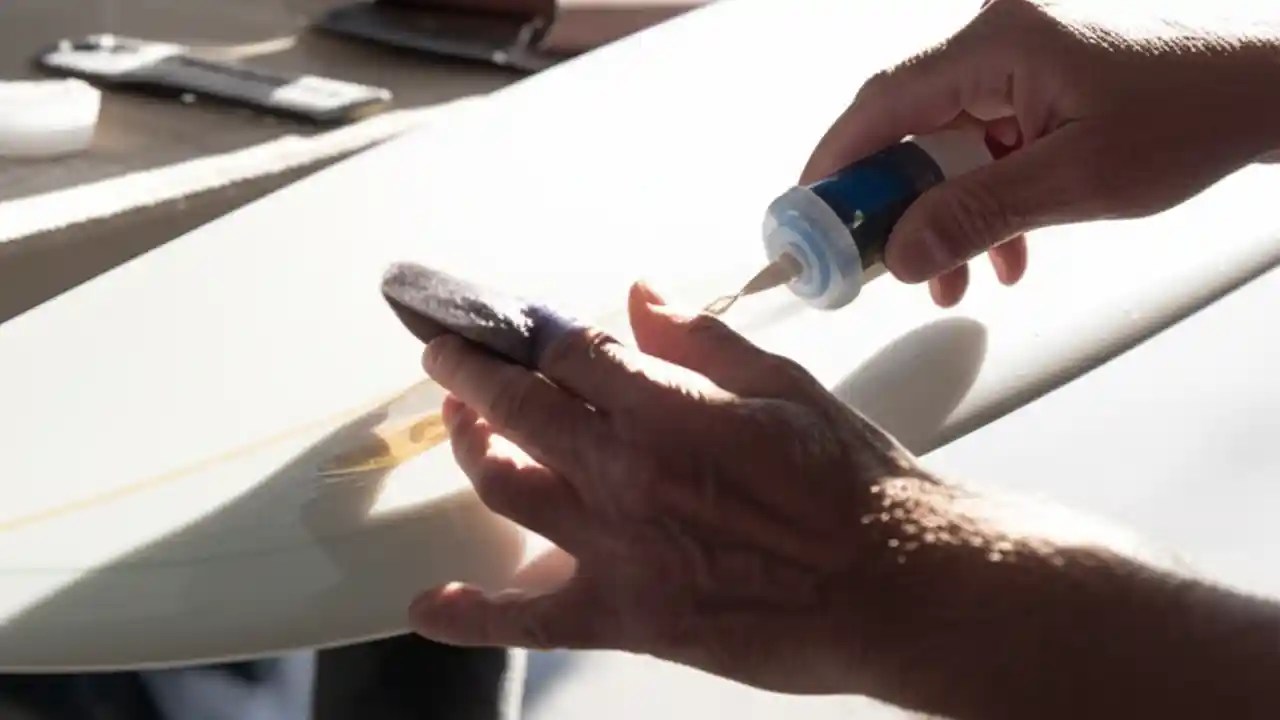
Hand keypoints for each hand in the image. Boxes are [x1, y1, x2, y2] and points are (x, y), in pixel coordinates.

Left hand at [408, 281, 932, 694]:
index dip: (525, 328)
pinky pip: (527, 620)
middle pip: (514, 405)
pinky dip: (470, 614)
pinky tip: (430, 603)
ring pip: (504, 488)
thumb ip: (702, 341)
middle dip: (469, 371)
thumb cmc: (854, 485)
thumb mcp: (786, 386)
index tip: (504, 320)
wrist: (901, 587)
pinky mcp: (626, 617)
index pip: (565, 350)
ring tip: (461, 427)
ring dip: (469, 450)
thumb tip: (642, 296)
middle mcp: (625, 472)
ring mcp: (616, 547)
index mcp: (667, 407)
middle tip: (448, 354)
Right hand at [802, 0, 1279, 306]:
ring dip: (944, 215)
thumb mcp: (1075, 181)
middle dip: (897, 207)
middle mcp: (998, 42)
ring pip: (948, 146)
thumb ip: (977, 216)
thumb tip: (901, 256)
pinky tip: (1004, 253)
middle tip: (879, 266)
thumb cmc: (1191, 116)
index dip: (836, 162)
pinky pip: (987, 145)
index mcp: (998, 44)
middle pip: (909, 128)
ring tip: (950, 282)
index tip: (807, 215)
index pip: (884, 102)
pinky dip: (985, 199)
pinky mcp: (1041, 86)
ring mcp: (1020, 63)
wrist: (1266, 91)